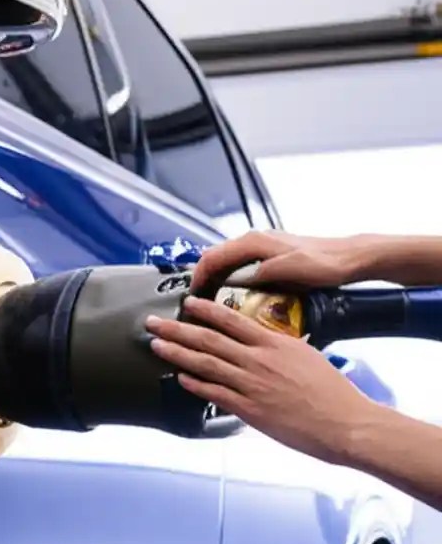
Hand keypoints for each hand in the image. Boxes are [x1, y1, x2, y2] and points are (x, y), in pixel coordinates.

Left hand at [145, 297, 377, 464]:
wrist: (346, 423)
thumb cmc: (332, 392)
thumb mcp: (307, 356)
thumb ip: (281, 347)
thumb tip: (264, 340)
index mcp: (275, 343)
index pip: (231, 319)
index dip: (205, 310)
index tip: (186, 302)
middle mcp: (259, 360)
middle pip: (209, 339)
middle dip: (177, 329)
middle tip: (153, 322)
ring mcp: (252, 385)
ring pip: (205, 364)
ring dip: (176, 353)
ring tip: (156, 346)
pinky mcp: (249, 409)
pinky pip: (214, 393)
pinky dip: (194, 384)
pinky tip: (179, 378)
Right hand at [191, 230, 378, 291]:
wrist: (351, 258)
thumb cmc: (324, 263)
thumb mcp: (290, 269)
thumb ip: (260, 273)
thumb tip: (235, 282)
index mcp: (253, 242)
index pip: (212, 257)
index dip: (198, 277)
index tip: (191, 297)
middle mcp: (254, 240)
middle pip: (216, 257)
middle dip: (203, 278)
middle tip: (198, 302)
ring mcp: (262, 246)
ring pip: (227, 261)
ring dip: (216, 279)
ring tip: (212, 301)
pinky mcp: (270, 255)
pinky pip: (240, 265)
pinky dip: (230, 278)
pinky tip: (234, 294)